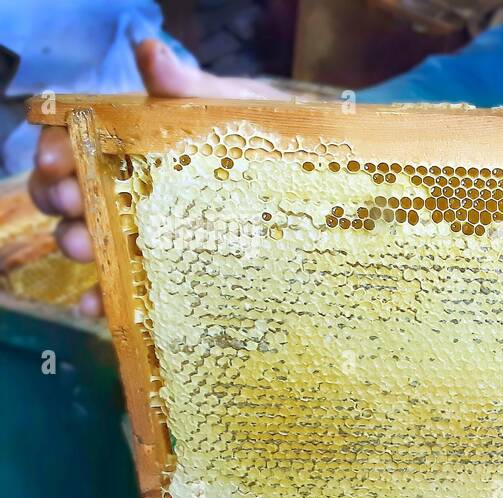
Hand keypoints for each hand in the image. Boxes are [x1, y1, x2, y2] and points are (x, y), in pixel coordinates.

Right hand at [28, 38, 287, 314]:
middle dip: (61, 197)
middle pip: (73, 194)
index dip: (55, 150)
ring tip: (85, 246)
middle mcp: (129, 188)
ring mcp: (148, 231)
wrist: (312, 169)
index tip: (54, 157)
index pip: (75, 144)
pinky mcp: (171, 269)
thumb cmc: (261, 132)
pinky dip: (108, 297)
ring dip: (79, 244)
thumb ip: (189, 87)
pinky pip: (130, 287)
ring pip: (94, 239)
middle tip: (72, 200)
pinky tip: (101, 304)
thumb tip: (152, 53)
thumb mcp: (229, 106)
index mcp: (132, 144)